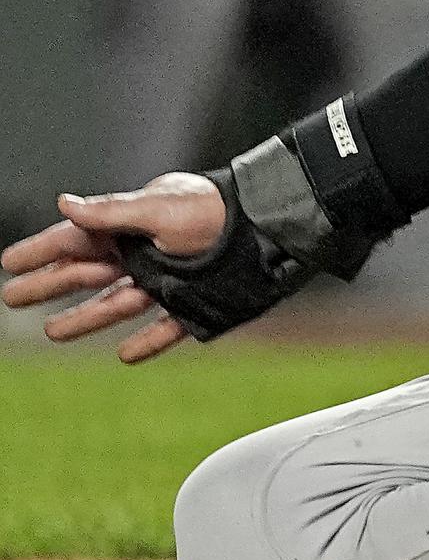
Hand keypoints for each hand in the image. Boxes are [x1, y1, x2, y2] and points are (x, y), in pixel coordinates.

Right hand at [2, 174, 228, 362]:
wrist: (270, 228)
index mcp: (130, 225)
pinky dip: (146, 342)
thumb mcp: (159, 205)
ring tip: (54, 331)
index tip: (8, 262)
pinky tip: (125, 355)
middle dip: (49, 285)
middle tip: (12, 297)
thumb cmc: (215, 210)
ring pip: (117, 304)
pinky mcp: (195, 303)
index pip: (74, 240)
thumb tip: (65, 204)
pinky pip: (164, 328)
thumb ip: (111, 212)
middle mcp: (143, 254)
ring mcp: (167, 281)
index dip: (40, 251)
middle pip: (86, 274)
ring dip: (87, 318)